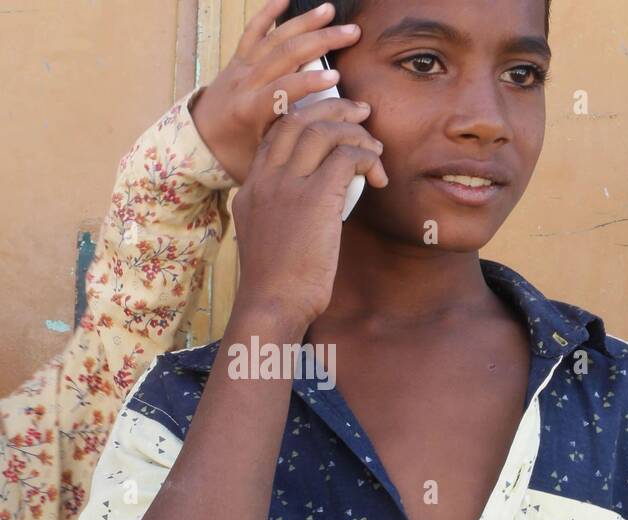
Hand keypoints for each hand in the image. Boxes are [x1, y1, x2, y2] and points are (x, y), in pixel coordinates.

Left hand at [190, 0, 362, 183]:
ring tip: (330, 10)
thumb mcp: (261, 159)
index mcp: (248, 110)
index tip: (337, 76)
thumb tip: (325, 134)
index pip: (282, 89)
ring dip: (304, 22)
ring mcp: (240, 68)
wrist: (193, 143)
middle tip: (351, 33)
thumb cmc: (230, 157)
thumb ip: (290, 143)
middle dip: (321, 40)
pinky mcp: (237, 60)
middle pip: (285, 54)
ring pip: (274, 38)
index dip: (309, 82)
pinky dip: (268, 13)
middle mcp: (244, 83)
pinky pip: (253, 31)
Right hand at [230, 98, 388, 329]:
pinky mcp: (315, 197)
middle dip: (333, 107)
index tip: (331, 119)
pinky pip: (347, 156)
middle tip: (361, 112)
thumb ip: (278, 213)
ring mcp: (287, 185)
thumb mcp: (265, 238)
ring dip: (356, 132)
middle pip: (297, 118)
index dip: (306, 117)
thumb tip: (311, 203)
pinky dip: (367, 158)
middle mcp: (265, 179)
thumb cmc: (276, 283)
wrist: (272, 305)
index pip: (275, 132)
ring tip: (375, 148)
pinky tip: (377, 175)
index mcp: (251, 187)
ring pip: (323, 130)